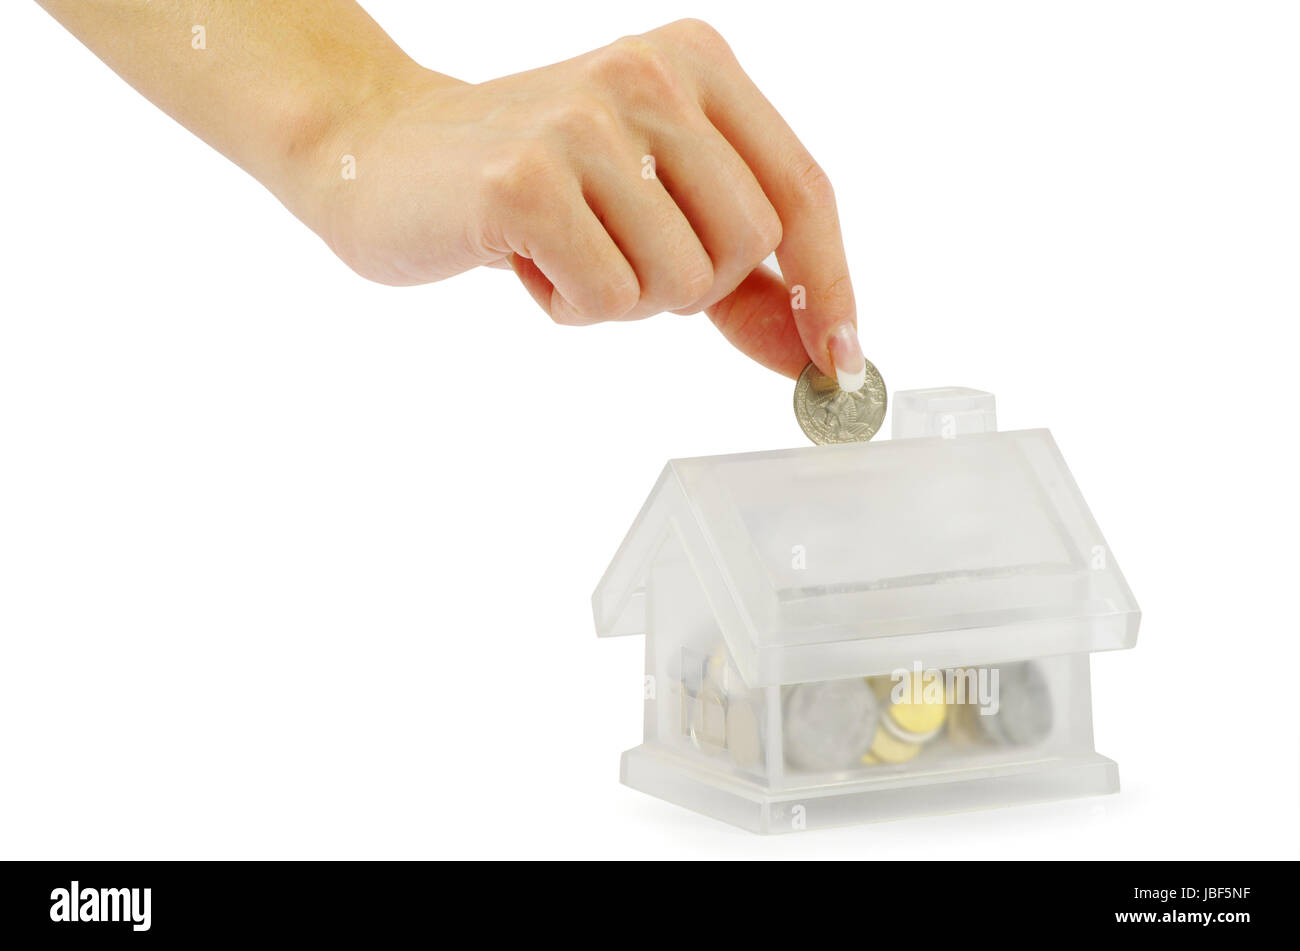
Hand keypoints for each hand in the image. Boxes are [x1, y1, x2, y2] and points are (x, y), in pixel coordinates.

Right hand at [314, 20, 863, 383]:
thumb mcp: (651, 209)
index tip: (838, 357)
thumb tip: (814, 352)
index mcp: (698, 64)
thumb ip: (739, 274)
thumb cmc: (530, 185)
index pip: (803, 190)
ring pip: (681, 282)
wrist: (380, 153)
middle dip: (690, 289)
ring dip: (624, 300)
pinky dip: (572, 308)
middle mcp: (651, 75)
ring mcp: (585, 122)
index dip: (828, 284)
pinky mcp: (525, 181)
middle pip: (747, 247)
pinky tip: (526, 262)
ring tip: (565, 250)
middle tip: (619, 257)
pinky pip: (607, 299)